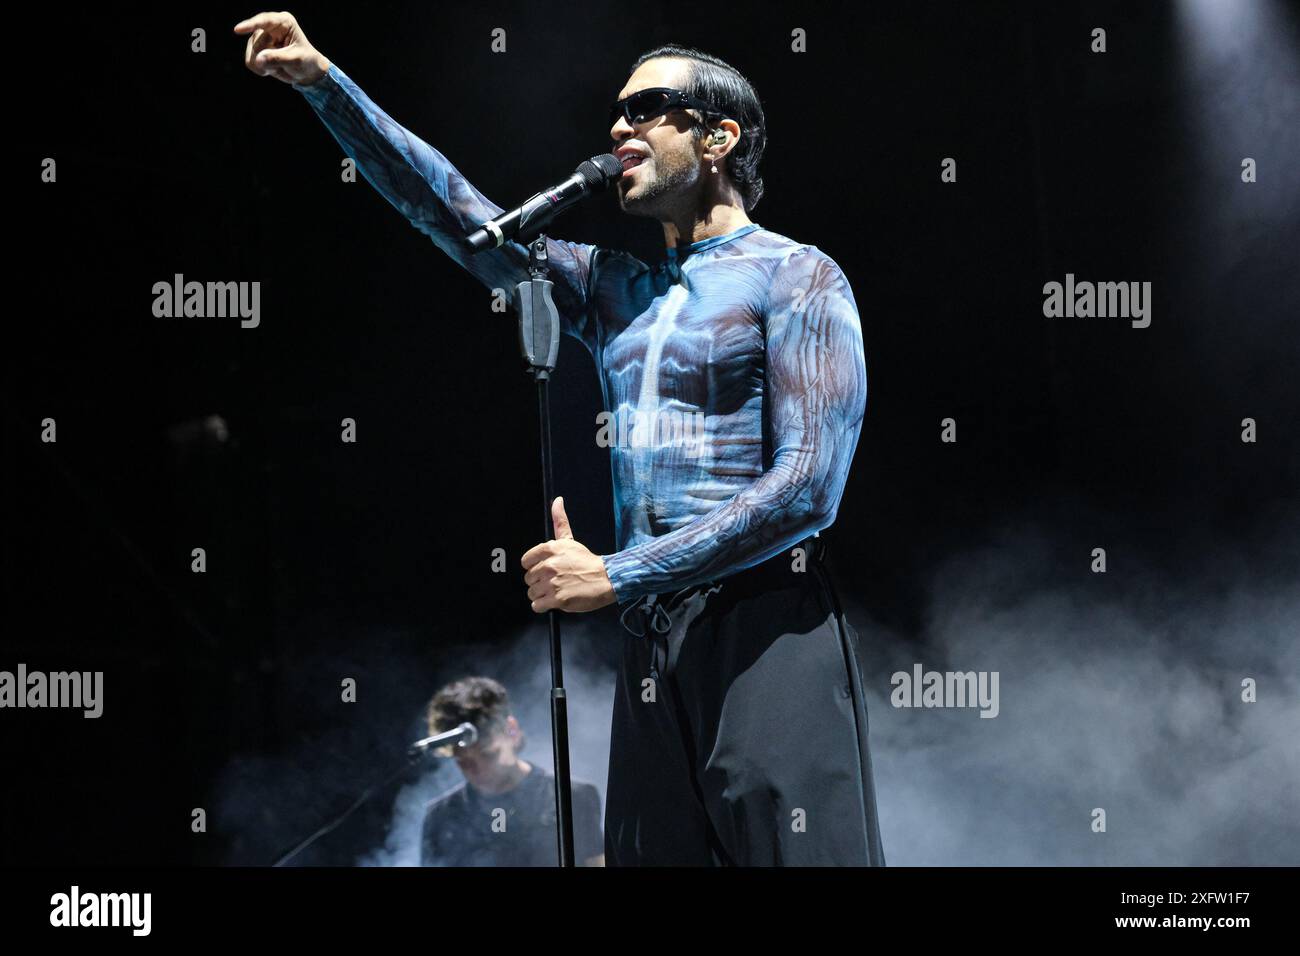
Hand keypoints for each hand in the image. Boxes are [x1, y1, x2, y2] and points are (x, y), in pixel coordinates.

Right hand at [234, 11, 330, 85]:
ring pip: (252, 54)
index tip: (238, 30)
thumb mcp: (296, 60)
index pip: (264, 21)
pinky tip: (272, 68)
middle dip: (269, 59)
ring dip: (265, 66)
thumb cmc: (306, 61)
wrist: (307, 72)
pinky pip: (249, 62)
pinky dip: (260, 69)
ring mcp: (261, 37)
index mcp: (284, 22)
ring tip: (280, 65)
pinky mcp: (256, 48)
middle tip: (284, 64)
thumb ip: (278, 58)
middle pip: (257, 44)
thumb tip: (258, 60)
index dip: (250, 25)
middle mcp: (269, 26)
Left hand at [521, 498, 616, 613]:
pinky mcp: (557, 599)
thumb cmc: (588, 562)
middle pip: (528, 578)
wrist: (606, 579)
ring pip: (532, 593)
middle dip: (539, 582)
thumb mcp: (570, 540)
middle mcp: (549, 565)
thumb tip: (557, 500)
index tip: (544, 570)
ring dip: (541, 595)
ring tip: (556, 591)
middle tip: (554, 581)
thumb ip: (560, 521)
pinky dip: (544, 606)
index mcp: (550, 549)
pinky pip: (537, 605)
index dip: (534, 567)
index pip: (526, 561)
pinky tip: (555, 601)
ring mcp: (552, 583)